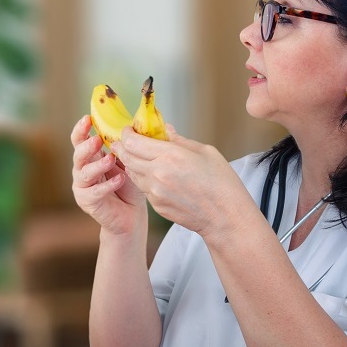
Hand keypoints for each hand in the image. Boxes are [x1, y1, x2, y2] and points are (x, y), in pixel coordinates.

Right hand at [69, 115, 146, 234]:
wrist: (131, 214)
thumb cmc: (129, 185)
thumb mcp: (129, 162)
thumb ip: (124, 147)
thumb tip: (132, 127)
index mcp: (90, 156)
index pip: (79, 139)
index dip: (81, 129)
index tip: (88, 118)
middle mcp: (82, 169)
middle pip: (78, 155)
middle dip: (86, 147)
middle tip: (97, 140)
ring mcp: (83, 186)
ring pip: (84, 173)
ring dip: (97, 165)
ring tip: (111, 160)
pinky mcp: (87, 201)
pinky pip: (94, 192)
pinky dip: (107, 185)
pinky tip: (119, 180)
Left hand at [109, 126, 249, 240]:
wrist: (225, 217)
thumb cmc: (221, 183)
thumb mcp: (205, 152)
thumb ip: (180, 140)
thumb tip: (166, 129)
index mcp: (171, 156)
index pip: (134, 142)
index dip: (126, 134)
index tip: (129, 130)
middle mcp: (158, 174)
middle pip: (127, 156)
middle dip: (121, 146)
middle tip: (122, 141)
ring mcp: (155, 191)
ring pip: (132, 172)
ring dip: (130, 163)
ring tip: (135, 155)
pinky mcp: (156, 205)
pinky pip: (143, 187)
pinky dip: (143, 178)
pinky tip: (151, 174)